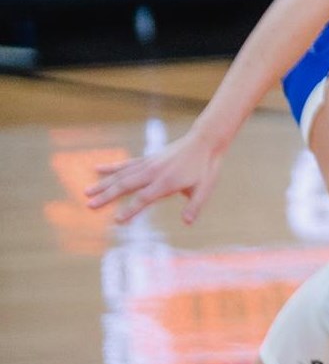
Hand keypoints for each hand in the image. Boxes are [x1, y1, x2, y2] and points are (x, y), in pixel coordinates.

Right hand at [84, 130, 227, 224]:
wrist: (205, 141)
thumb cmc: (206, 167)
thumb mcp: (205, 188)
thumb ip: (194, 205)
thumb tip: (187, 222)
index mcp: (166, 182)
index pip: (144, 199)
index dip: (131, 210)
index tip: (117, 220)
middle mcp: (153, 173)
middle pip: (126, 186)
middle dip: (107, 197)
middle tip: (89, 206)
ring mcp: (148, 164)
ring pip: (121, 175)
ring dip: (103, 184)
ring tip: (86, 192)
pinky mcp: (147, 159)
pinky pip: (126, 164)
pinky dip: (111, 167)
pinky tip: (96, 169)